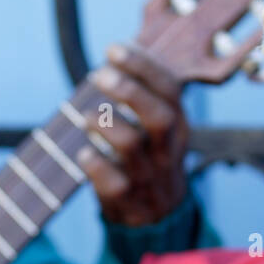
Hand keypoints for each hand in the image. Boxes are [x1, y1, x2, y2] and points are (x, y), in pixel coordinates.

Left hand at [80, 44, 189, 226]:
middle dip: (128, 90)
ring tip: (88, 117)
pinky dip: (93, 162)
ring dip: (103, 122)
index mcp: (178, 126)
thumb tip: (115, 51)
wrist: (158, 215)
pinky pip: (110, 180)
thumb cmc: (148, 156)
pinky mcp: (127, 201)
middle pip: (158, 117)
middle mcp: (167, 151)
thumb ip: (143, 92)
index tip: (114, 48)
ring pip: (130, 144)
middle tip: (100, 75)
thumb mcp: (157, 126)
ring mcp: (148, 177)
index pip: (169, 89)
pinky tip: (85, 152)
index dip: (143, 65)